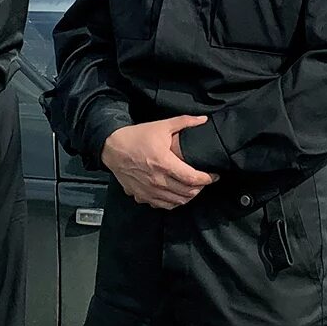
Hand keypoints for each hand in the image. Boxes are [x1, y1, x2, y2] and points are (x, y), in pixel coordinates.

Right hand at [102, 116, 217, 209]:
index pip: (192, 178)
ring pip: (177, 201)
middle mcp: (158, 180)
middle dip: (200, 188)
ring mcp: (149, 190)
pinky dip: (174, 202)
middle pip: (187, 192)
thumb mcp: (161, 126)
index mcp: (164, 163)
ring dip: (188, 197)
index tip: (214, 176)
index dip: (207, 179)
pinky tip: (177, 195)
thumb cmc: (137, 136)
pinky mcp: (142, 196)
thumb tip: (203, 120)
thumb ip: (184, 122)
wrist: (112, 148)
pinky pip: (163, 205)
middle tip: (204, 181)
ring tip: (193, 188)